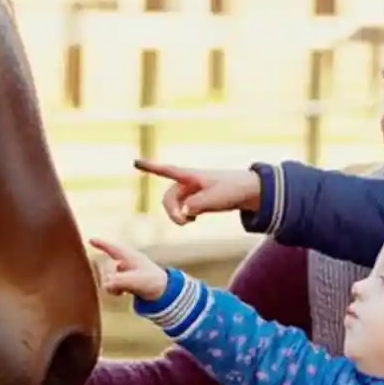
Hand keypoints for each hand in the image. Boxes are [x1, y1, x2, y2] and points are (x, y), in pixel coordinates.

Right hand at [88, 237, 167, 297]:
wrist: (164, 292)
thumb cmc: (152, 281)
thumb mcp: (135, 280)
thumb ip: (119, 281)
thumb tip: (106, 285)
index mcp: (128, 256)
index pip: (111, 248)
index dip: (100, 244)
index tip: (91, 240)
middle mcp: (125, 262)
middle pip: (106, 267)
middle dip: (109, 276)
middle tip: (119, 284)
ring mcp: (124, 272)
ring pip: (107, 278)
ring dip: (112, 285)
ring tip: (123, 291)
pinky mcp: (125, 282)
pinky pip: (111, 286)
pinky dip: (114, 290)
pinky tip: (122, 293)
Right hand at [133, 159, 261, 224]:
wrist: (248, 191)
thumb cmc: (232, 189)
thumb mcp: (215, 198)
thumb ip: (197, 204)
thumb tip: (184, 212)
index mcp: (190, 176)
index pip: (167, 170)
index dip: (150, 167)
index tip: (135, 162)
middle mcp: (187, 183)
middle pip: (168, 197)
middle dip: (171, 210)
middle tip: (182, 222)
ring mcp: (191, 192)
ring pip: (174, 205)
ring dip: (178, 215)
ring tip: (190, 220)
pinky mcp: (196, 200)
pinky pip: (183, 210)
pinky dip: (185, 216)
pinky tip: (193, 219)